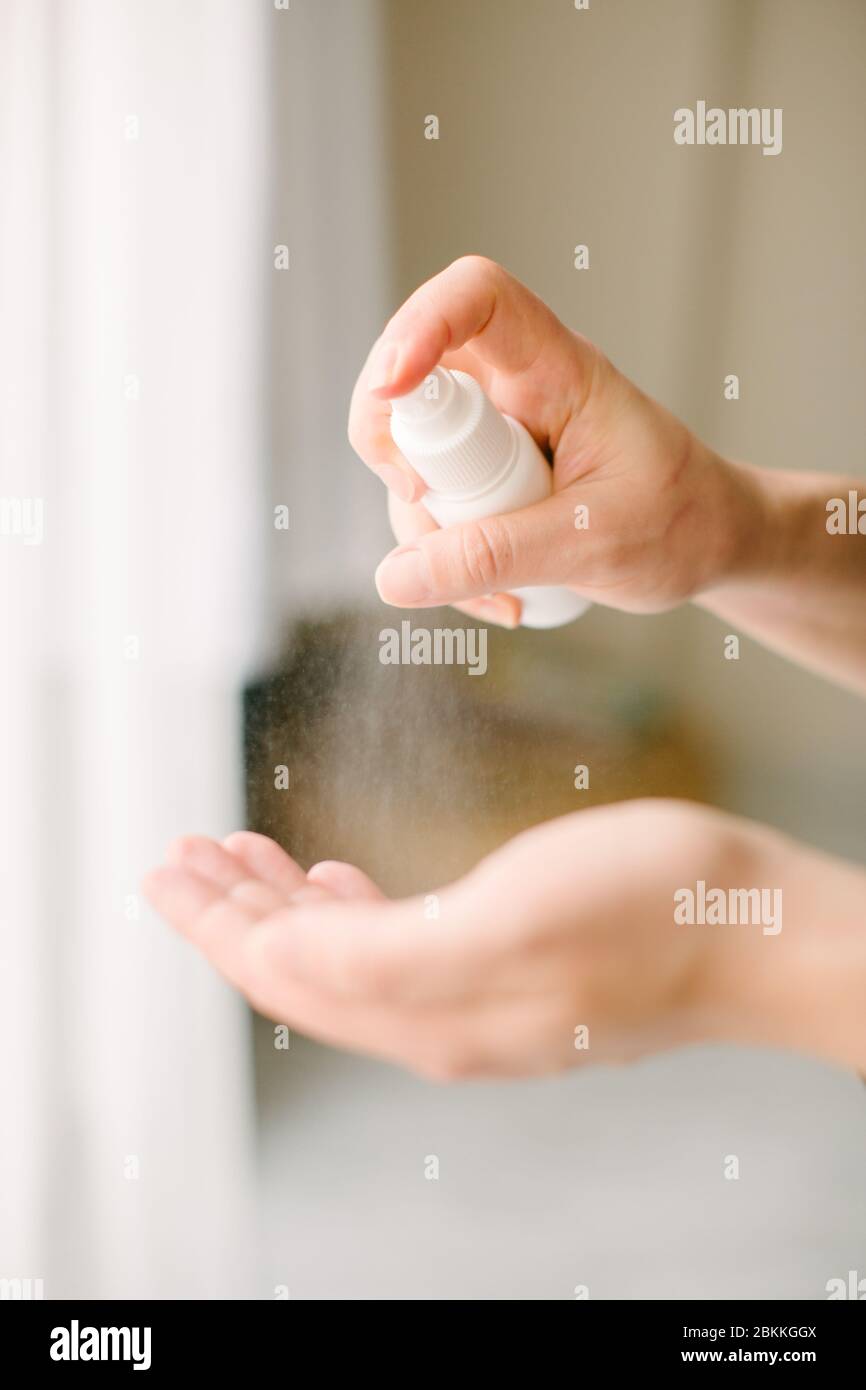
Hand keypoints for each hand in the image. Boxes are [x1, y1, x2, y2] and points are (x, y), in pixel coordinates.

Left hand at [142, 801, 863, 1078]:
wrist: (757, 927)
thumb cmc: (648, 910)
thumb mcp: (508, 920)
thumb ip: (386, 955)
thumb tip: (279, 962)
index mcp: (426, 1010)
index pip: (283, 975)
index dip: (215, 924)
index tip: (165, 868)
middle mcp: (438, 1015)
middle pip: (300, 966)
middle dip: (233, 909)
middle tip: (181, 853)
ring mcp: (475, 993)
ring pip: (343, 951)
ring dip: (283, 900)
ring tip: (237, 851)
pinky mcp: (507, 964)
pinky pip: (395, 940)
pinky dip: (346, 901)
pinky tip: (333, 872)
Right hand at [349, 256, 760, 626]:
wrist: (714, 545)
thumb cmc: (682, 522)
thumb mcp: (596, 542)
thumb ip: (500, 555)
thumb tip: (396, 577)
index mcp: (560, 369)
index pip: (479, 299)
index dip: (421, 325)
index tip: (393, 389)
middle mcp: (516, 387)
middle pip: (414, 377)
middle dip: (396, 452)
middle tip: (428, 511)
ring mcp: (493, 433)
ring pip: (410, 456)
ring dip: (425, 530)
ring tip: (496, 592)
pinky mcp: (483, 479)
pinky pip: (430, 505)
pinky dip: (443, 558)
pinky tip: (500, 596)